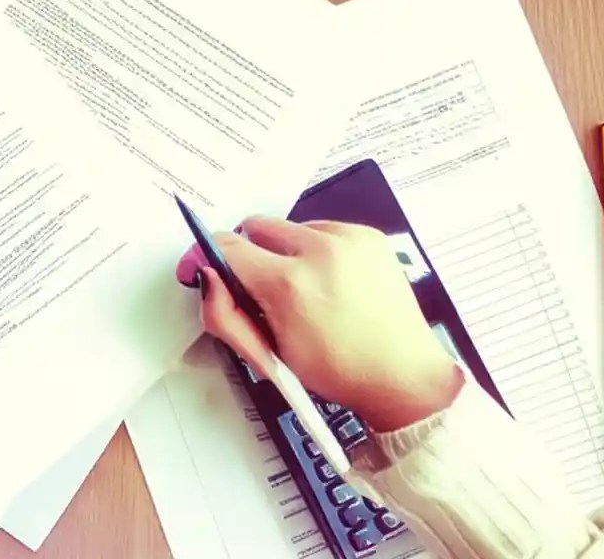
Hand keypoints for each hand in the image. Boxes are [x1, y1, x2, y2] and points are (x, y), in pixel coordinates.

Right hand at [177, 218, 462, 430]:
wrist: (403, 376)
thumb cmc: (337, 373)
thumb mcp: (269, 356)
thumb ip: (224, 316)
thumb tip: (206, 277)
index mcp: (289, 285)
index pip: (226, 246)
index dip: (204, 256)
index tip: (200, 266)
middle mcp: (320, 251)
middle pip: (254, 227)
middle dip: (246, 253)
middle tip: (257, 288)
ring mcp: (348, 239)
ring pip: (288, 227)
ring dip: (282, 252)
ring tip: (300, 290)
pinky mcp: (369, 236)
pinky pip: (321, 228)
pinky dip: (314, 250)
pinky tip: (326, 282)